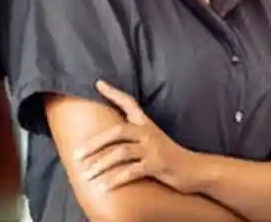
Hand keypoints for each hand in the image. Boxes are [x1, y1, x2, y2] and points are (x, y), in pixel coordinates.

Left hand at [74, 80, 198, 193]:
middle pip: (117, 132)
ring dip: (100, 165)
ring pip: (121, 153)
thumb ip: (135, 135)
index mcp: (146, 124)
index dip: (114, 93)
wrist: (194, 169)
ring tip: (86, 176)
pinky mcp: (157, 165)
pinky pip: (131, 171)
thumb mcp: (153, 140)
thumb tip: (110, 136)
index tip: (98, 83)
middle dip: (94, 144)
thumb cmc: (169, 156)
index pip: (129, 103)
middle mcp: (149, 133)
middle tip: (76, 155)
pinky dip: (115, 179)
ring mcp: (153, 149)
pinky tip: (103, 187)